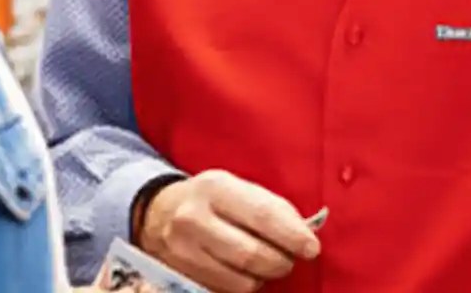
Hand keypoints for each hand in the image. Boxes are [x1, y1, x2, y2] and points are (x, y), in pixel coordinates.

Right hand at [139, 170, 320, 292]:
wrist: (158, 211)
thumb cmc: (211, 199)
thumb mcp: (237, 188)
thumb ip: (272, 207)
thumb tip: (306, 233)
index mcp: (215, 188)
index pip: (262, 215)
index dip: (292, 235)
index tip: (312, 248)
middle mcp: (194, 219)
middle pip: (252, 254)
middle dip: (281, 262)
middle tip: (290, 259)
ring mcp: (183, 250)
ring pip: (241, 280)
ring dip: (264, 277)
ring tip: (266, 263)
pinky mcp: (180, 275)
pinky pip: (225, 291)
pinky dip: (244, 285)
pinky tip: (244, 271)